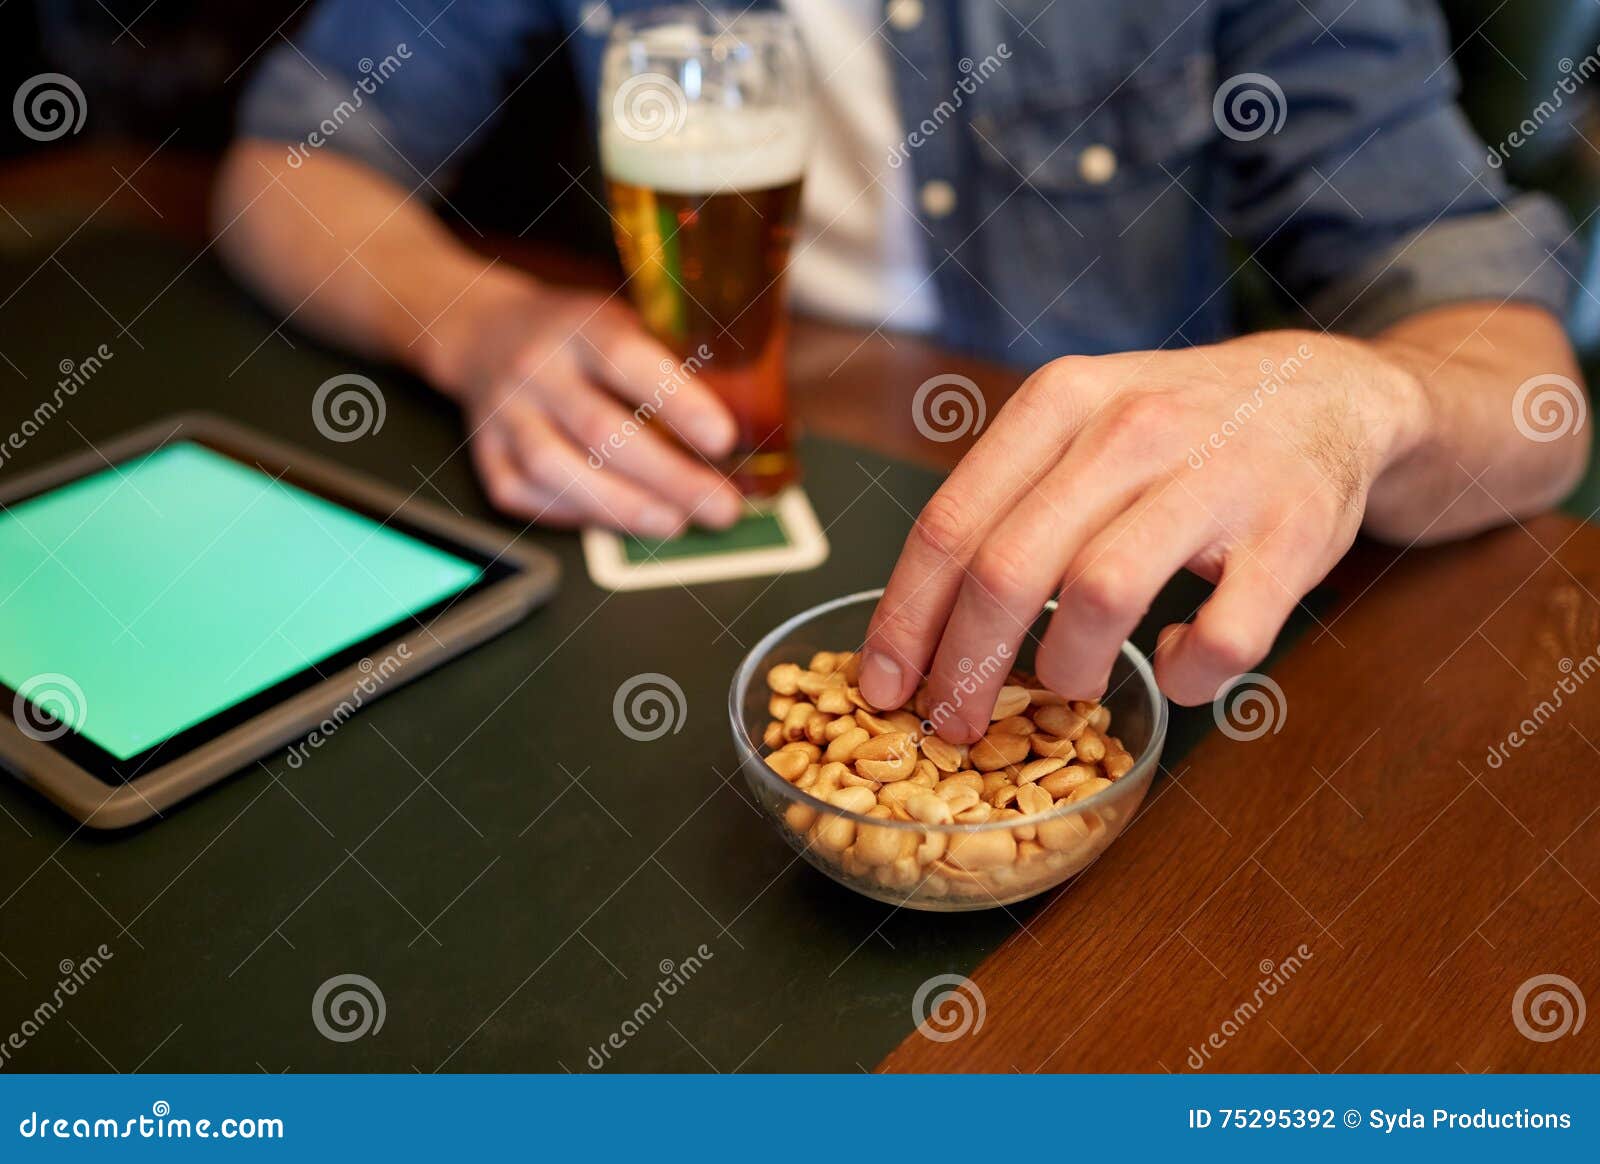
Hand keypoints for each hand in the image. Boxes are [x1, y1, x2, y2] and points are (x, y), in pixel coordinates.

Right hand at [436, 272, 744, 535]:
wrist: (485, 332)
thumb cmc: (580, 335)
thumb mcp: (625, 318)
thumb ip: (674, 356)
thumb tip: (750, 416)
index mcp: (581, 325)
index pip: (628, 359)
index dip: (677, 401)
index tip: (723, 439)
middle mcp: (537, 368)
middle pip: (600, 430)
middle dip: (669, 477)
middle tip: (722, 507)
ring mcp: (504, 413)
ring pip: (558, 470)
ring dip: (623, 506)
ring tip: (676, 523)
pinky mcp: (486, 454)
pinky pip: (528, 495)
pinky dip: (577, 515)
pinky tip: (620, 522)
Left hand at [858, 331, 1428, 737]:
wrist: (1325, 392)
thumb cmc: (1177, 430)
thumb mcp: (1080, 425)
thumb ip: (1007, 500)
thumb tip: (919, 622)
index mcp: (1060, 402)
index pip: (951, 523)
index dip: (905, 617)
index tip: (884, 685)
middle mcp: (1130, 428)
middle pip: (1007, 569)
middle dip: (965, 667)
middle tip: (955, 721)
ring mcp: (1216, 477)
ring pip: (1100, 597)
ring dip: (1068, 669)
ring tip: (1071, 684)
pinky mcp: (1293, 535)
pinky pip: (1221, 638)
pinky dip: (1187, 674)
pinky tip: (1178, 658)